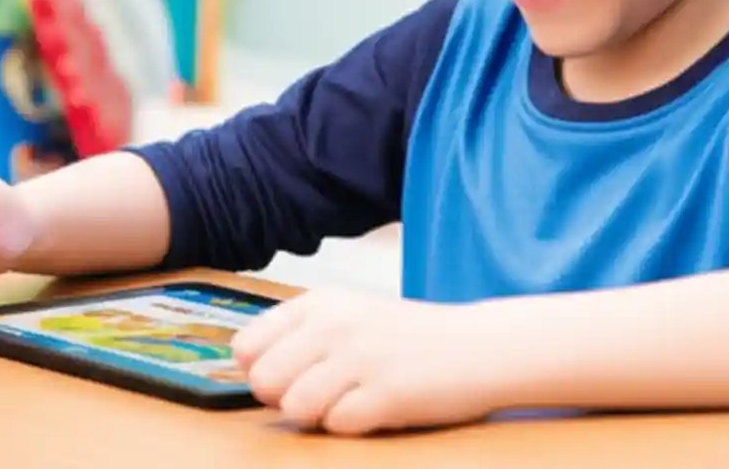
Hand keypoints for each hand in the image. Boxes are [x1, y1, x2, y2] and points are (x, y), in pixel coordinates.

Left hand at [232, 289, 500, 435]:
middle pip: (264, 382)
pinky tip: (380, 406)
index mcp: (321, 302)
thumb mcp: (351, 316)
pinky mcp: (386, 392)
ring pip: (295, 408)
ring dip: (321, 415)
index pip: (247, 346)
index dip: (262, 371)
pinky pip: (338, 426)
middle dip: (286, 399)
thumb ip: (301, 336)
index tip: (291, 375)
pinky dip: (355, 425)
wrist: (481, 346)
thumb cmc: (410, 338)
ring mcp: (360, 357)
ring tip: (353, 399)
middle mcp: (335, 323)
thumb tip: (249, 371)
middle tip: (325, 393)